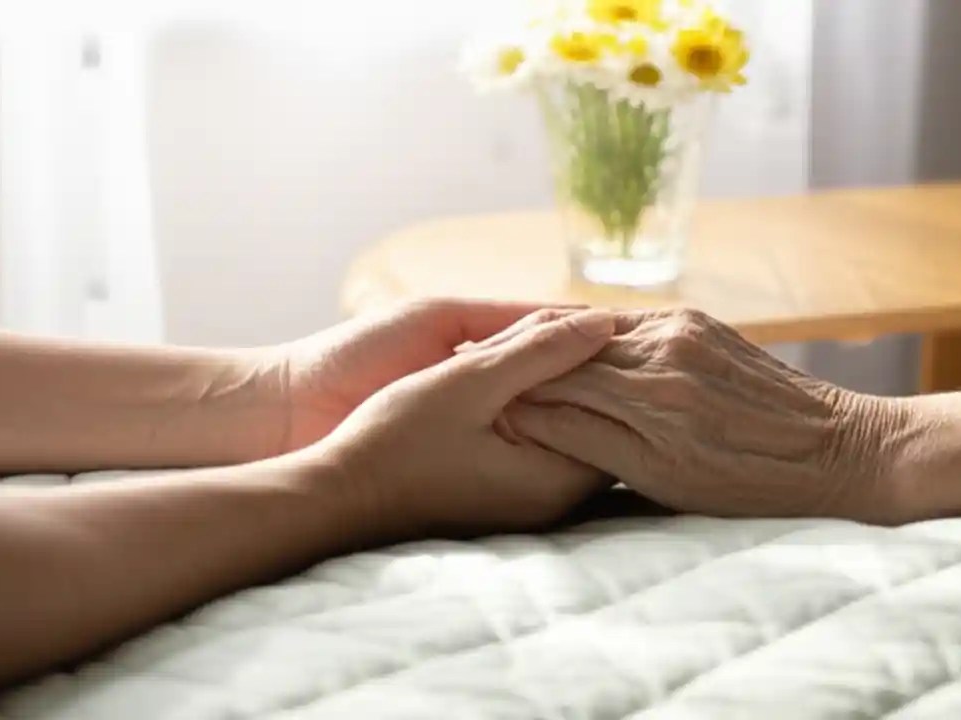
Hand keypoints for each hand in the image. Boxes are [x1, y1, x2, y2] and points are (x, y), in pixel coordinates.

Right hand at [310, 310, 615, 536]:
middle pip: (605, 425)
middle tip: (595, 321)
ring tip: (562, 337)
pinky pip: (547, 443)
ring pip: (575, 431)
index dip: (621, 364)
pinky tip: (527, 373)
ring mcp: (530, 503)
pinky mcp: (507, 495)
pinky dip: (546, 406)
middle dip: (599, 371)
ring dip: (569, 385)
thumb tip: (605, 320)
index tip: (614, 321)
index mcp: (555, 480)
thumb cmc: (395, 439)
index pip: (624, 418)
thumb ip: (540, 351)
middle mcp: (553, 500)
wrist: (336, 493)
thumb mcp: (470, 381)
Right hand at [501, 309, 908, 521]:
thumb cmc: (749, 484)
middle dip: (522, 360)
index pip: (555, 379)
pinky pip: (627, 323)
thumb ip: (589, 438)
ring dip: (553, 346)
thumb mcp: (662, 478)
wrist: (841, 452)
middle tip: (474, 369)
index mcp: (651, 396)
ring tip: (512, 359)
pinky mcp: (698, 320)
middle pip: (569, 348)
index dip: (510, 386)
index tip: (470, 391)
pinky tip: (571, 348)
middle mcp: (664, 348)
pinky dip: (593, 337)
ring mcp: (683, 327)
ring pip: (595, 331)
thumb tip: (523, 410)